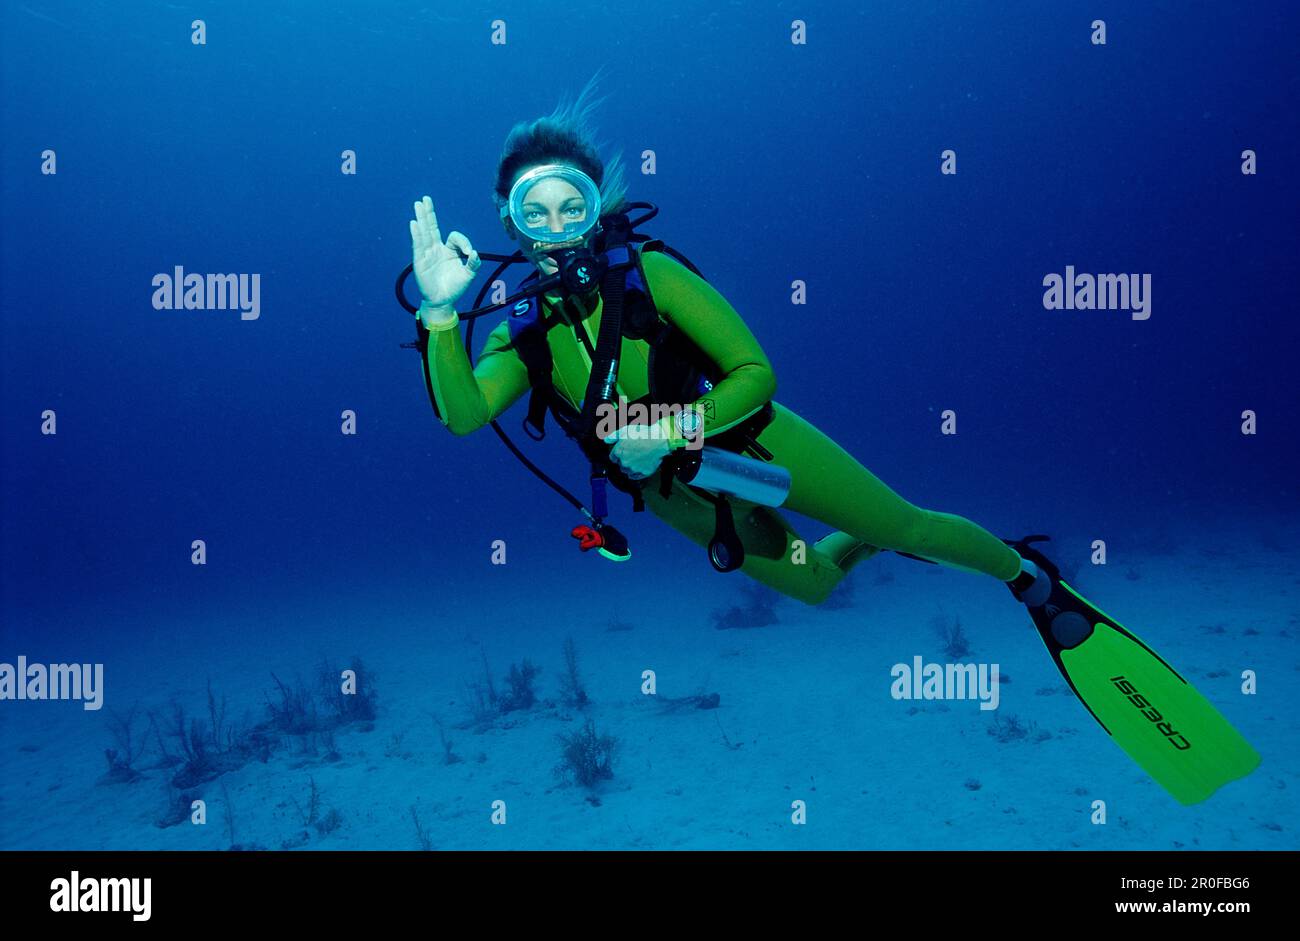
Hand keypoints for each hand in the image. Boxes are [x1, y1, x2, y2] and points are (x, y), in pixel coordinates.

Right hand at [408, 196, 480, 325]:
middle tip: (425, 199)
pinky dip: (416, 234)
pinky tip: (414, 224)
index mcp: (449, 250)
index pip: (454, 237)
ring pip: (424, 233)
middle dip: (429, 213)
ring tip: (418, 204)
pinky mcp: (420, 262)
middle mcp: (436, 249)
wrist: (443, 301)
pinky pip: (418, 246)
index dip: (463, 241)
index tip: (469, 252)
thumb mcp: (469, 275)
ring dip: (421, 218)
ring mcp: (427, 254)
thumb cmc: (455, 287)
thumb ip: (474, 264)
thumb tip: (475, 253)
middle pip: (432, 227)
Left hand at [603, 423, 672, 478]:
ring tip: (637, 459)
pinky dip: (637, 472)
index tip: (624, 451)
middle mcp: (624, 463)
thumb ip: (613, 436)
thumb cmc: (642, 434)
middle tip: (632, 453)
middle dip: (624, 460)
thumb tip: (606, 440)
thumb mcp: (625, 430)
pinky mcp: (644, 473)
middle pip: (620, 465)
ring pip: (628, 471)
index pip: (613, 458)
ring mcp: (634, 469)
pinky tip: (641, 465)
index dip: (618, 454)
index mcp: (618, 452)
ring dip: (630, 467)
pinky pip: (636, 476)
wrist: (658, 440)